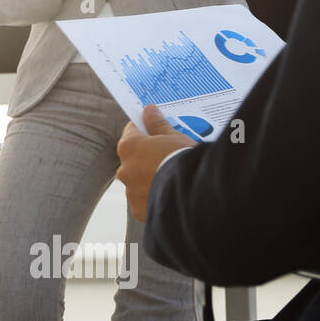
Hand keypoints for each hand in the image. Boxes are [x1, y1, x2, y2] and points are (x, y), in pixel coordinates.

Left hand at [115, 105, 197, 221]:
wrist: (195, 193)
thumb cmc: (183, 159)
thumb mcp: (174, 136)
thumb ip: (158, 123)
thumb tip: (148, 110)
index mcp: (129, 146)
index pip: (131, 131)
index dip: (145, 130)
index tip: (156, 132)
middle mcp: (124, 169)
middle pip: (133, 158)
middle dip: (147, 157)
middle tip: (169, 157)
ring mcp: (130, 191)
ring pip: (138, 181)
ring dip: (150, 179)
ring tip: (173, 179)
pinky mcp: (139, 210)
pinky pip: (144, 200)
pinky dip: (154, 197)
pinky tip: (171, 194)